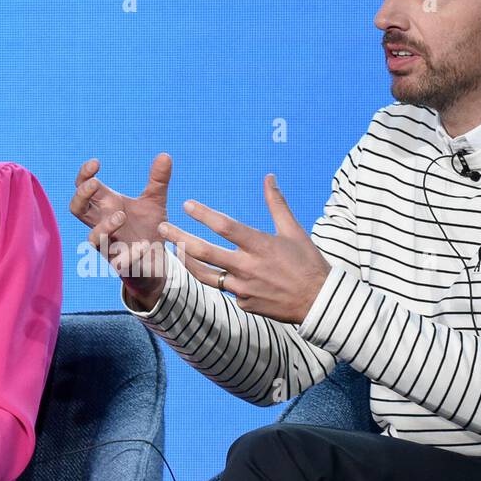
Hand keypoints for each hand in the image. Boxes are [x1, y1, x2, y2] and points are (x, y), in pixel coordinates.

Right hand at [70, 153, 172, 306]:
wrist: (158, 263)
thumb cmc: (149, 229)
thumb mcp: (155, 203)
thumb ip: (158, 181)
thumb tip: (165, 155)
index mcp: (108, 207)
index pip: (85, 188)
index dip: (84, 175)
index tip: (96, 163)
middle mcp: (103, 225)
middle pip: (77, 209)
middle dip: (82, 196)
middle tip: (96, 184)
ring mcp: (110, 246)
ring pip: (93, 238)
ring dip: (104, 227)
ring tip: (121, 215)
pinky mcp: (123, 266)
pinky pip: (120, 262)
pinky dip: (130, 254)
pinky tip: (144, 246)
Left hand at [157, 173, 330, 324]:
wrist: (318, 302)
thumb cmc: (308, 262)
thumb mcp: (294, 230)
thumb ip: (277, 203)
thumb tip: (269, 177)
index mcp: (260, 245)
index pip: (225, 227)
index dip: (203, 215)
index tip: (186, 205)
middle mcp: (248, 267)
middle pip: (205, 252)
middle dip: (180, 237)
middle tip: (161, 227)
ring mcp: (243, 288)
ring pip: (205, 274)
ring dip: (186, 261)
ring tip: (174, 250)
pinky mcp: (243, 303)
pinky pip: (224, 289)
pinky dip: (218, 279)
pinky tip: (209, 271)